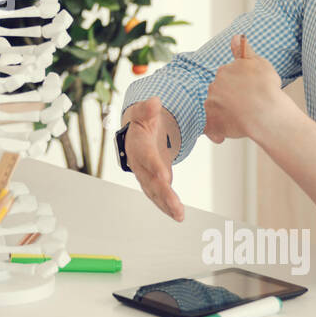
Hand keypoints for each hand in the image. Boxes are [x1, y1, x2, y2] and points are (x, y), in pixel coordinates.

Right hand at [124, 97, 184, 221]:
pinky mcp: (152, 182)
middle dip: (163, 194)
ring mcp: (144, 175)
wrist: (135, 133)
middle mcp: (138, 164)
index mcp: (138, 145)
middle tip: (176, 206)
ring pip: (154, 193)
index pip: (146, 157)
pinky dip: (167, 206)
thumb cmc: (143, 121)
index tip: (165, 176)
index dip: (154, 166)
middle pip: (150, 181)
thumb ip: (148, 108)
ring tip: (180, 215)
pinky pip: (158, 196)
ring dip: (166, 205)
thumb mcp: (145, 111)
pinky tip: (178, 215)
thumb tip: (155, 101)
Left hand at [204, 34, 284, 142]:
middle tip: (248, 108)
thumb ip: (244, 51)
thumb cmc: (266, 88)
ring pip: (215, 110)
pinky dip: (214, 133)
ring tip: (242, 122)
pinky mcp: (211, 123)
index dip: (240, 87)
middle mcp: (214, 86)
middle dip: (231, 100)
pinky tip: (221, 137)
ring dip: (224, 116)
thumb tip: (235, 36)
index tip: (250, 93)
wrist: (266, 113)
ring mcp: (211, 105)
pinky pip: (208, 129)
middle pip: (220, 93)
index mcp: (224, 71)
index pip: (228, 78)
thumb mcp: (258, 63)